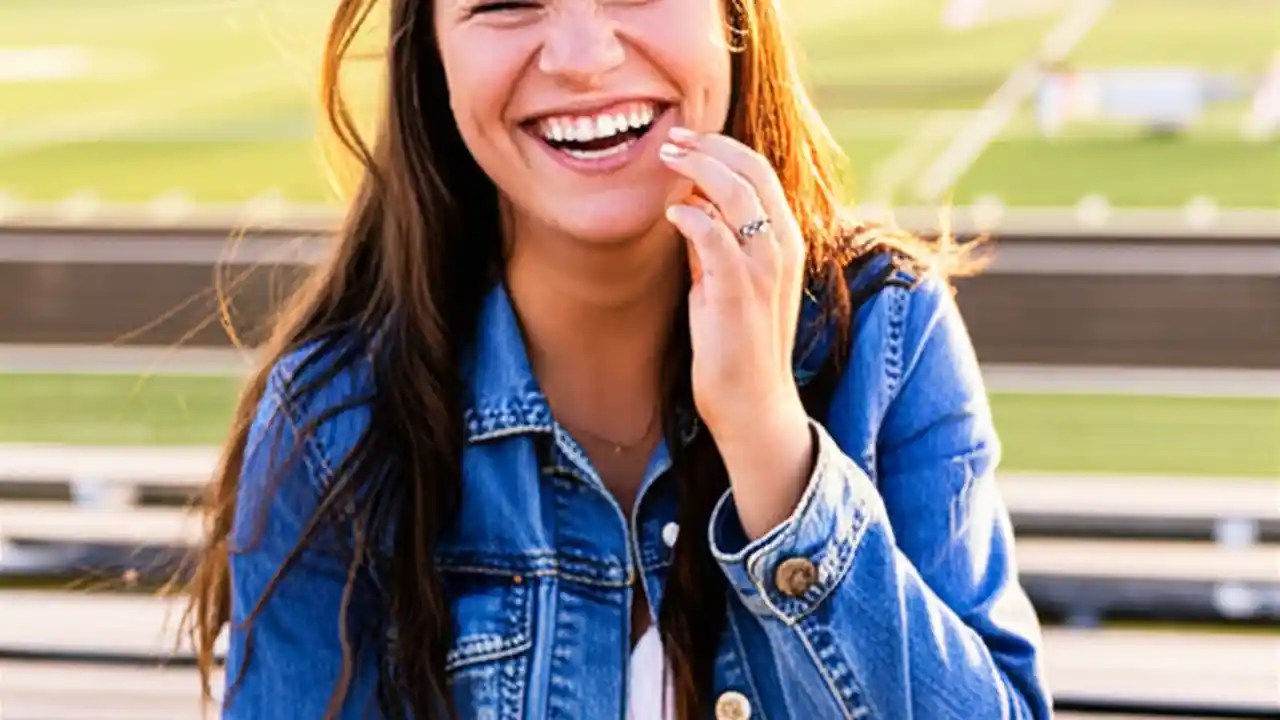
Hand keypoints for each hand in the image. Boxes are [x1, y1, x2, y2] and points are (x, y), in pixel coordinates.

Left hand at [660, 127, 814, 538]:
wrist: (752, 401)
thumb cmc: (738, 342)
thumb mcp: (729, 281)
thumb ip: (716, 244)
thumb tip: (691, 206)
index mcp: (785, 240)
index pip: (761, 173)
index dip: (723, 148)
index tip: (686, 141)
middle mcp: (782, 247)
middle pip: (752, 171)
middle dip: (708, 147)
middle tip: (670, 141)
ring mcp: (763, 269)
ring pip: (738, 194)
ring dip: (698, 169)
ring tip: (665, 160)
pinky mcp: (737, 292)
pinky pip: (715, 237)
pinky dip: (691, 216)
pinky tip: (670, 213)